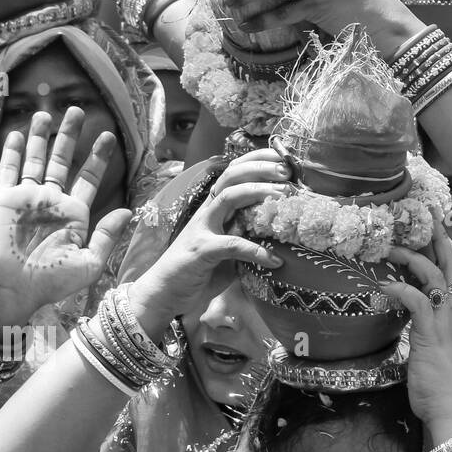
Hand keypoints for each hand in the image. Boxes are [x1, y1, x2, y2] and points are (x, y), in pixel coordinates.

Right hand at [0, 110, 132, 324]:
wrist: (15, 289)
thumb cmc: (53, 281)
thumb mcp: (90, 262)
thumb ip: (107, 235)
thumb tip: (129, 210)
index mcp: (74, 213)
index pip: (88, 178)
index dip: (97, 157)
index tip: (107, 136)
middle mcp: (52, 201)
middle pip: (63, 160)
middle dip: (69, 136)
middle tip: (77, 110)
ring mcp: (28, 198)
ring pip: (36, 159)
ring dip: (42, 136)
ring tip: (47, 113)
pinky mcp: (5, 199)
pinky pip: (10, 170)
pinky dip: (14, 151)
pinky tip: (20, 133)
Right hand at [123, 154, 287, 340]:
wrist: (164, 294)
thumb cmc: (199, 270)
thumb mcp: (229, 249)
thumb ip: (249, 236)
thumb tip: (283, 231)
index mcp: (215, 207)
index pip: (233, 172)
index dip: (257, 160)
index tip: (283, 157)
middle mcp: (207, 211)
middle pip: (232, 175)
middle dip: (260, 168)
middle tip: (287, 172)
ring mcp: (203, 228)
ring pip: (229, 196)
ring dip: (258, 191)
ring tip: (285, 196)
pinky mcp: (202, 250)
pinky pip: (233, 244)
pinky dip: (257, 250)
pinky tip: (275, 260)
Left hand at [402, 221, 451, 434]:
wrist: (449, 409)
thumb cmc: (436, 386)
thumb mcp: (425, 351)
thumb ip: (417, 331)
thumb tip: (401, 321)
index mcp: (448, 316)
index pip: (446, 273)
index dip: (440, 248)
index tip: (430, 227)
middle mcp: (449, 313)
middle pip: (447, 264)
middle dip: (437, 237)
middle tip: (428, 212)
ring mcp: (442, 322)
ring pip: (434, 276)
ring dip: (412, 258)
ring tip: (390, 247)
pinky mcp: (431, 334)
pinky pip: (419, 301)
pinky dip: (401, 288)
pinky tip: (385, 284)